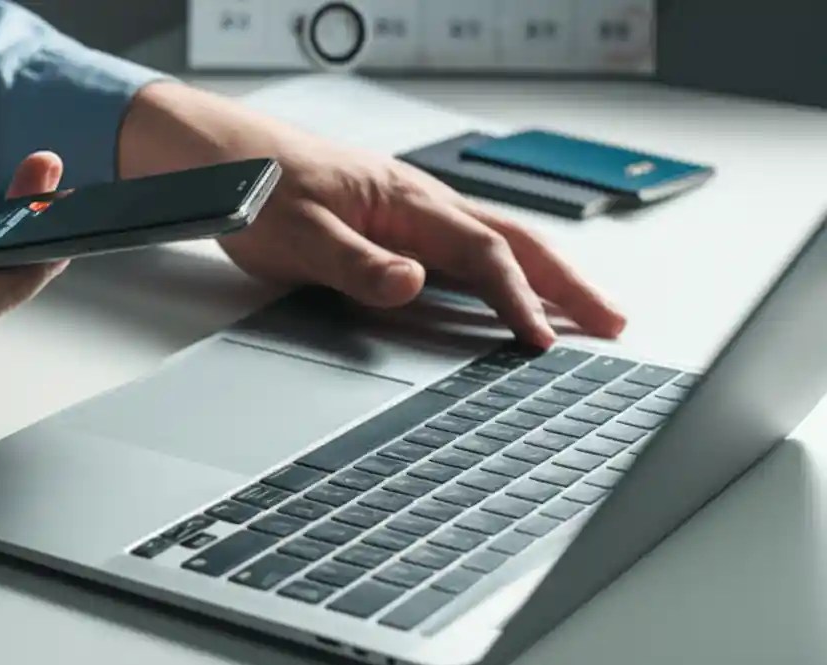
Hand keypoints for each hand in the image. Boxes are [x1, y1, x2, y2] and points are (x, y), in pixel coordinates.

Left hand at [119, 83, 625, 347]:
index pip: (481, 255)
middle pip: (513, 242)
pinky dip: (500, 273)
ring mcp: (408, 213)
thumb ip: (355, 262)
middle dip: (567, 284)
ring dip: (543, 277)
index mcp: (405, 201)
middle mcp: (418, 203)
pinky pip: (462, 250)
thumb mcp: (296, 232)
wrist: (214, 157)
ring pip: (494, 243)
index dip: (517, 302)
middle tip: (613, 321)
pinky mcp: (390, 224)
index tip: (544, 343)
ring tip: (582, 313)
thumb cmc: (252, 185)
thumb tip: (412, 285)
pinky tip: (505, 295)